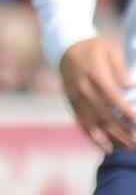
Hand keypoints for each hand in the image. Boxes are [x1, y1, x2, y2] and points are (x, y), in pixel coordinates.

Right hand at [63, 36, 134, 151]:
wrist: (64, 46)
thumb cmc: (92, 48)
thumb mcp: (109, 50)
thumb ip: (120, 68)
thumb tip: (130, 86)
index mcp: (94, 74)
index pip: (112, 98)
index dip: (126, 112)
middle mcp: (82, 87)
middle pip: (104, 114)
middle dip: (122, 130)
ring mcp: (75, 96)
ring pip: (92, 122)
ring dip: (110, 137)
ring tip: (126, 147)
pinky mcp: (70, 101)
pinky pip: (81, 122)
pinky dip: (93, 136)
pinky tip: (105, 146)